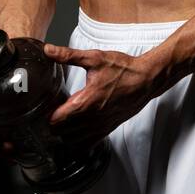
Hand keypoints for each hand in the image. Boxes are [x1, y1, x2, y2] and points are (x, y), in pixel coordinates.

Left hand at [43, 44, 157, 148]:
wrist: (147, 79)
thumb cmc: (124, 69)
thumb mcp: (94, 58)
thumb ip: (69, 56)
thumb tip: (49, 50)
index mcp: (86, 101)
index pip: (57, 119)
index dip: (48, 115)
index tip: (47, 107)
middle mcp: (93, 118)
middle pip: (62, 133)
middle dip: (54, 125)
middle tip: (53, 113)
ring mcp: (101, 125)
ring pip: (74, 141)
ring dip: (65, 134)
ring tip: (63, 122)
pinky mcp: (109, 128)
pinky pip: (89, 144)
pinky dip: (79, 141)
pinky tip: (78, 130)